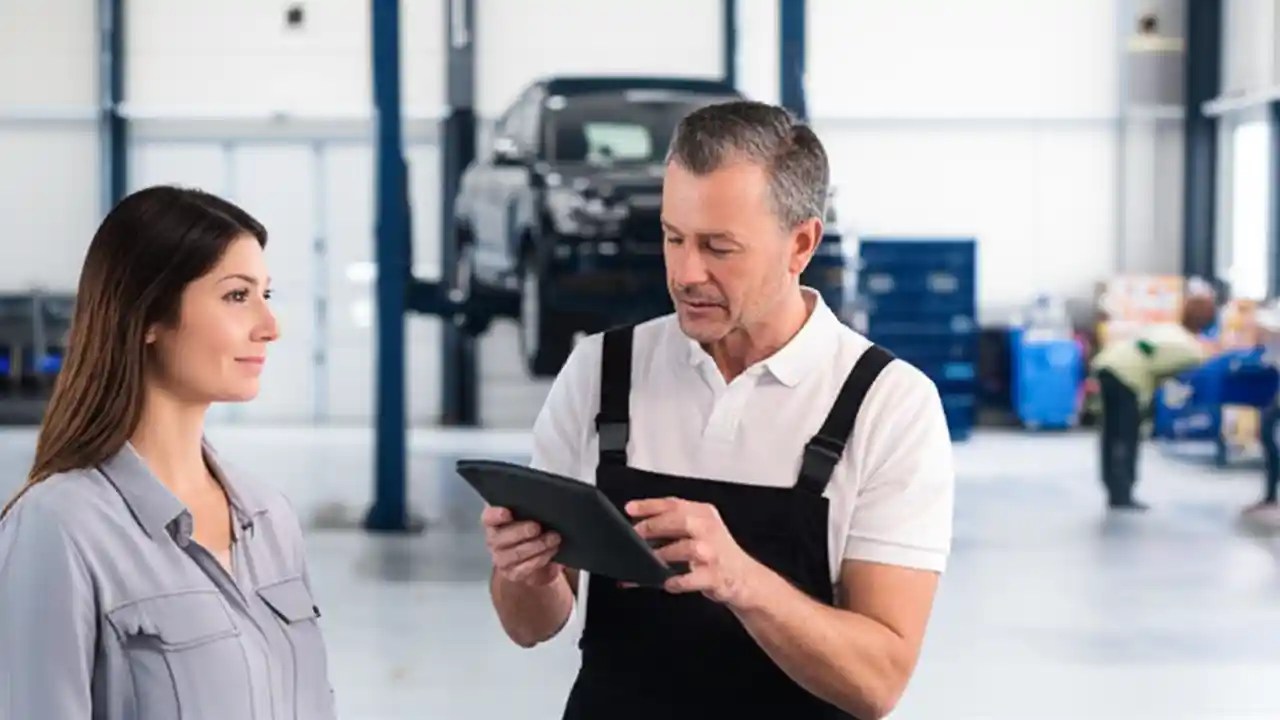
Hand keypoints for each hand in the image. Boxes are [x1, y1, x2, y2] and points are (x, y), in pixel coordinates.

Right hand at [481, 506, 563, 586]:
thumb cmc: (531, 527)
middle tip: (537, 527)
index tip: (507, 513)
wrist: (538, 554)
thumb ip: (528, 507)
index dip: (495, 515)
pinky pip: (524, 568)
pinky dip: (540, 559)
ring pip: (515, 554)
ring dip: (536, 546)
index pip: (488, 518)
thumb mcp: (530, 514)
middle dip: (521, 532)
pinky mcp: (512, 573)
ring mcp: (501, 559)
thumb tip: (541, 499)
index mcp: (494, 522)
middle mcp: (494, 540)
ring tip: (553, 538)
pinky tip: (551, 551)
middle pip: (500, 538)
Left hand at [627, 497, 762, 606]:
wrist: (744, 577)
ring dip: (665, 553)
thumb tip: (634, 532)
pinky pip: (693, 578)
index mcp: (703, 513)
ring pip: (688, 548)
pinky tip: (668, 582)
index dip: (649, 505)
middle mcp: (709, 529)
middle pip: (681, 519)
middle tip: (636, 534)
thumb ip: (671, 527)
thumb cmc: (715, 552)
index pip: (674, 503)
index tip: (630, 508)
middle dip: (655, 525)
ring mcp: (713, 552)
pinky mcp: (715, 576)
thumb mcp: (698, 530)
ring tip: (650, 560)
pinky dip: (678, 581)